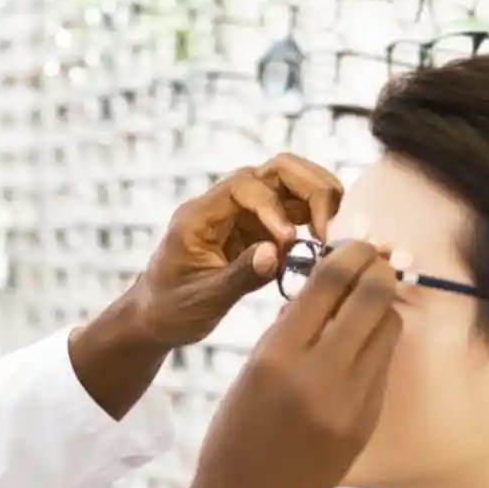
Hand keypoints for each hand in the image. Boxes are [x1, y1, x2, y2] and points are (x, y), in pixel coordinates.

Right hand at [110, 242, 400, 487]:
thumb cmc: (236, 429)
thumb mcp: (252, 368)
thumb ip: (292, 328)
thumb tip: (331, 281)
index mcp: (277, 356)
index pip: (330, 282)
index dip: (350, 253)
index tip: (356, 241)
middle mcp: (318, 377)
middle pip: (372, 297)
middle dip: (378, 269)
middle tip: (375, 257)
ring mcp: (349, 404)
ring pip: (387, 329)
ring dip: (382, 305)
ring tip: (370, 296)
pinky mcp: (366, 423)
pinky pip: (382, 366)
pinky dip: (376, 343)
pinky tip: (363, 339)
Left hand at [125, 154, 343, 348]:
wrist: (157, 316)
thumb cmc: (171, 309)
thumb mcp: (202, 300)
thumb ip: (238, 277)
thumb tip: (276, 253)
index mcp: (199, 215)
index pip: (243, 186)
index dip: (272, 206)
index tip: (288, 241)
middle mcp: (223, 206)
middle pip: (276, 170)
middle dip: (310, 190)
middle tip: (328, 228)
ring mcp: (243, 214)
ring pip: (289, 185)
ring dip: (318, 200)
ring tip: (331, 234)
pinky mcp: (257, 229)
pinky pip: (292, 211)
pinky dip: (313, 220)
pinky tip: (323, 245)